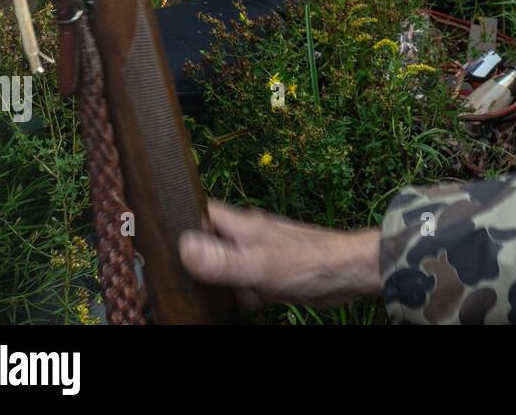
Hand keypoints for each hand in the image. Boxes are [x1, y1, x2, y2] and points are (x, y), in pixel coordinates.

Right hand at [178, 200, 380, 312]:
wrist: (350, 273)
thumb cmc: (309, 262)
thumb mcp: (257, 265)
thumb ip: (220, 260)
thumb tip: (183, 246)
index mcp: (241, 225)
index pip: (200, 213)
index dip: (180, 225)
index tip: (165, 247)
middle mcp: (248, 234)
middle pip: (210, 245)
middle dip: (205, 268)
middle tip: (214, 284)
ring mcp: (260, 252)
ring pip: (227, 268)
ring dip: (229, 286)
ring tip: (247, 293)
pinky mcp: (272, 271)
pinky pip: (246, 282)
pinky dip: (248, 294)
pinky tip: (260, 300)